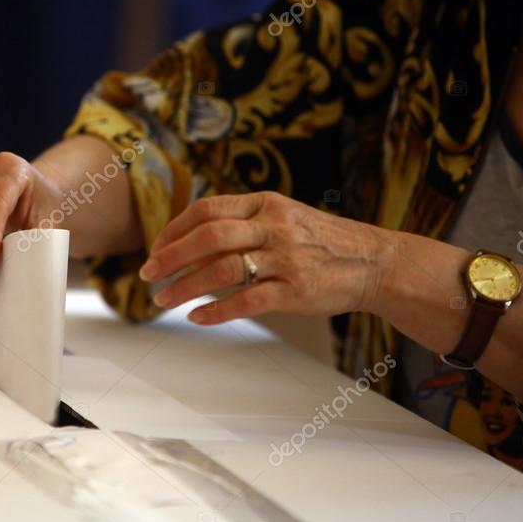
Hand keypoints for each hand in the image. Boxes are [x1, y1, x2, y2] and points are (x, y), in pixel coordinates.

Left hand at [138, 192, 394, 324]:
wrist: (374, 262)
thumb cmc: (319, 241)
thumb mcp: (282, 217)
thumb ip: (242, 222)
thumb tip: (189, 240)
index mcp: (265, 204)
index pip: (208, 210)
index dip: (174, 230)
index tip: (156, 250)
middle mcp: (274, 226)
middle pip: (209, 236)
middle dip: (171, 257)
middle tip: (148, 274)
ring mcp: (287, 258)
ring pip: (223, 269)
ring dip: (186, 286)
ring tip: (163, 299)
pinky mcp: (297, 290)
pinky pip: (248, 301)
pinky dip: (216, 310)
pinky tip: (197, 317)